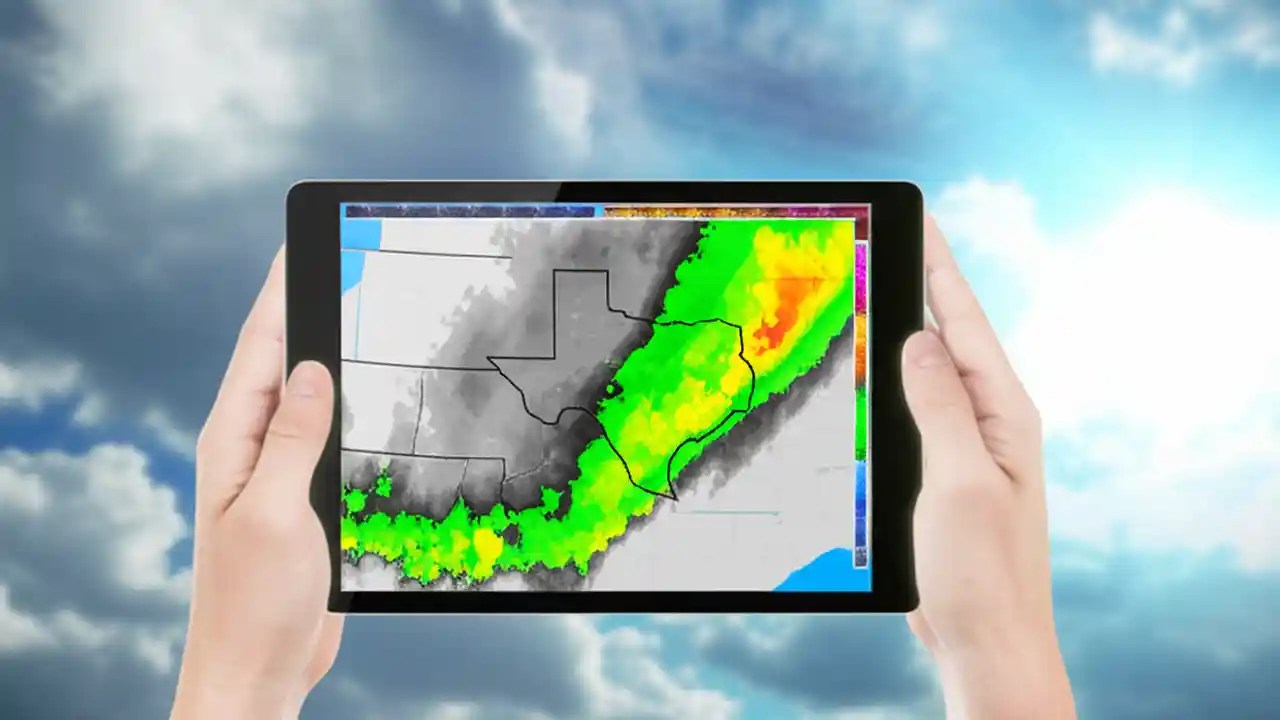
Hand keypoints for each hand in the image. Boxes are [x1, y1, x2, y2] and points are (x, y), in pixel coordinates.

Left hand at [172, 247, 342, 719]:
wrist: (257, 669)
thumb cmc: (253, 603)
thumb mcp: (275, 513)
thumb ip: (294, 437)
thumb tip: (312, 365)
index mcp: (234, 440)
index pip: (259, 347)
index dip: (280, 290)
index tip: (300, 241)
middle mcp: (255, 446)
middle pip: (287, 360)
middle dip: (312, 306)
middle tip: (350, 260)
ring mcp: (282, 471)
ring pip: (316, 396)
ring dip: (339, 353)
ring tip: (370, 310)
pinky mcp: (308, 497)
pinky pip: (333, 435)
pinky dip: (355, 405)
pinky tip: (380, 394)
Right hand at [902, 216, 1074, 718]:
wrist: (987, 643)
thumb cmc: (982, 573)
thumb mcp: (960, 482)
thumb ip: (942, 406)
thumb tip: (920, 339)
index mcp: (1004, 415)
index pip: (965, 324)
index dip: (941, 269)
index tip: (922, 218)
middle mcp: (989, 424)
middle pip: (946, 340)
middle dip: (917, 288)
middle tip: (883, 243)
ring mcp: (965, 449)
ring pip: (926, 376)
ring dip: (898, 335)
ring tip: (871, 290)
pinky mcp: (942, 475)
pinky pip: (912, 414)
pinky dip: (888, 385)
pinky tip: (868, 378)